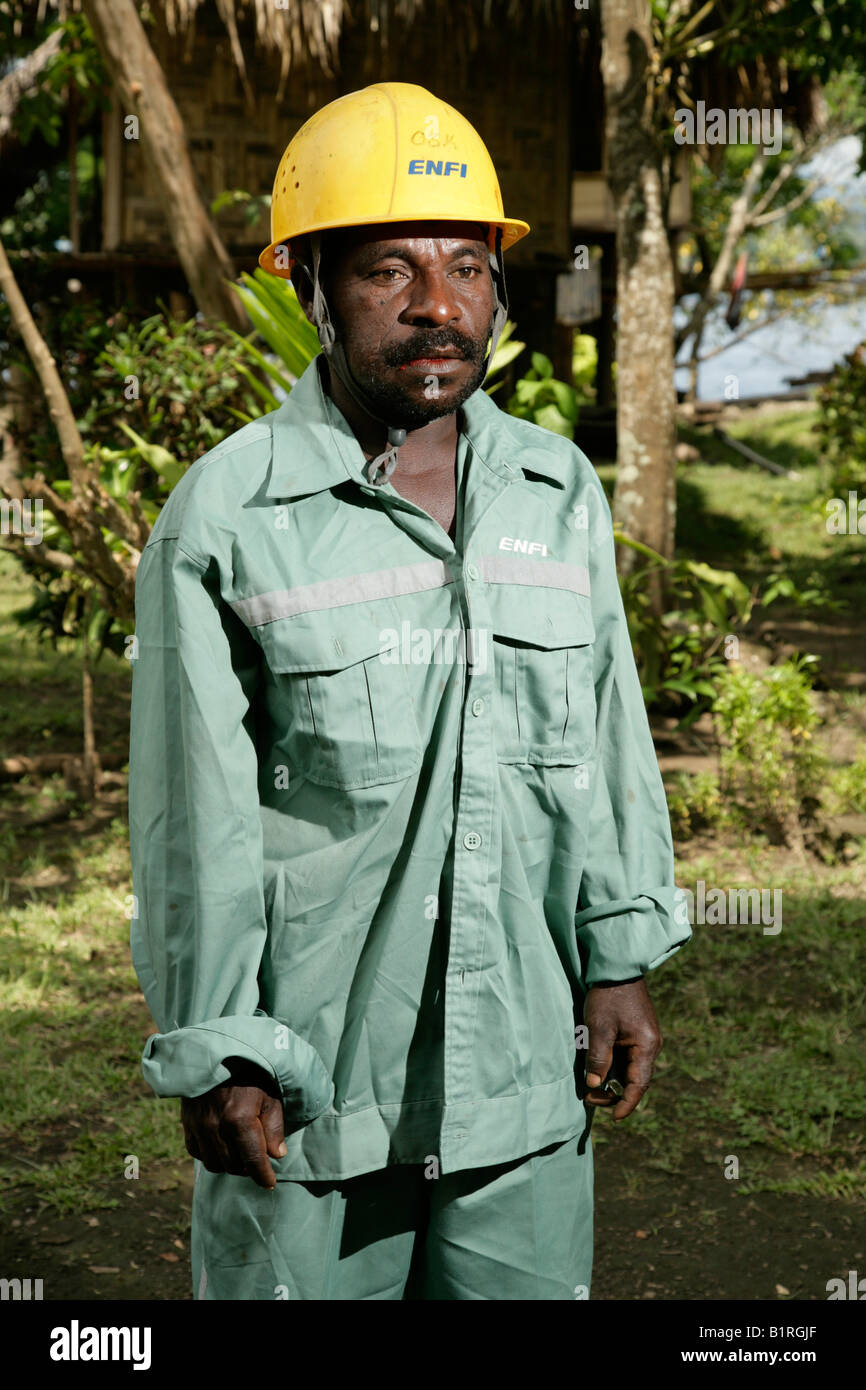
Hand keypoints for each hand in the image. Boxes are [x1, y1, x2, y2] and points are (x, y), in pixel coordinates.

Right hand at [181, 1060, 286, 1188]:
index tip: (270, 1184)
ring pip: (214, 1164)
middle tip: (258, 1161)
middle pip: (233, 1166)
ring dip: (230, 1164)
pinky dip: (211, 1155)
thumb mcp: (270, 1093)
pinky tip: (221, 1146)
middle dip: (248, 1168)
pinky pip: (197, 1152)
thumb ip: (274, 1125)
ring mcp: (198, 1127)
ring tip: (241, 1154)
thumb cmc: (249, 1071)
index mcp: (239, 1119)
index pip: (253, 1160)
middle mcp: (216, 1127)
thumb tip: (277, 1155)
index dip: (263, 1176)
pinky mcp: (187, 1124)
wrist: (215, 1052)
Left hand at [582, 977, 662, 1120]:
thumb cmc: (607, 996)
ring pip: (629, 1069)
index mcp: (646, 1046)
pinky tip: (597, 1066)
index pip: (638, 1085)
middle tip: (589, 1096)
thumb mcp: (599, 1028)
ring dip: (611, 1078)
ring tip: (590, 1083)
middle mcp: (651, 1045)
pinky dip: (613, 1065)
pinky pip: (627, 1056)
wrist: (616, 968)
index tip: (614, 1119)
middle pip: (634, 1079)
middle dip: (613, 1093)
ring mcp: (645, 1038)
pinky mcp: (637, 1032)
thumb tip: (595, 1085)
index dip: (626, 1104)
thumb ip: (599, 1058)